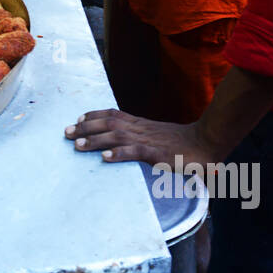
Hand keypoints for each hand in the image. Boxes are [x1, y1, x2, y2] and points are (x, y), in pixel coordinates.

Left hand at [65, 109, 213, 168]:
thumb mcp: (159, 136)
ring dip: (95, 140)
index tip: (77, 118)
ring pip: (116, 136)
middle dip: (85, 127)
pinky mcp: (157, 154)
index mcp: (141, 124)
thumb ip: (143, 139)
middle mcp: (141, 129)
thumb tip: (128, 145)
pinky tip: (105, 158)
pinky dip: (118, 154)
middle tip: (65, 132)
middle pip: (108, 123)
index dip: (94, 115)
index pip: (113, 114)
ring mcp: (149, 140)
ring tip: (77, 144)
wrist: (207, 142)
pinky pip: (135, 152)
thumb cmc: (184, 143)